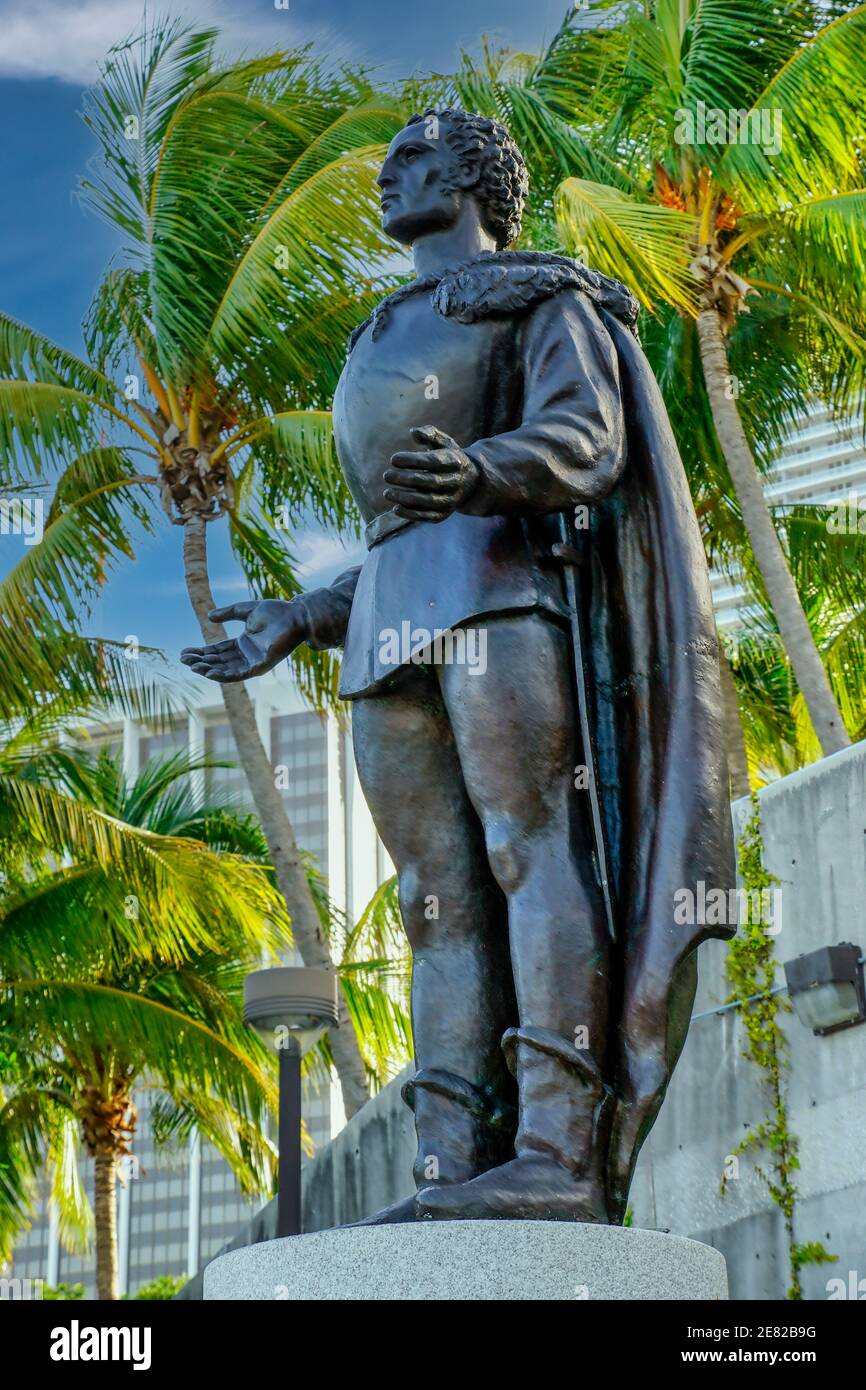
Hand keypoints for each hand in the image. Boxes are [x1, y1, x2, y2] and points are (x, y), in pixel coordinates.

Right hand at [180, 599, 307, 682]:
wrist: (296, 615)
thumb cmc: (277, 611)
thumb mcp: (245, 610)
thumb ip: (228, 613)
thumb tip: (209, 617)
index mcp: (243, 643)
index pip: (218, 650)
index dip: (201, 652)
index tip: (184, 652)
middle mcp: (247, 655)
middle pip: (219, 661)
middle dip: (201, 661)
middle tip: (184, 659)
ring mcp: (254, 662)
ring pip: (226, 670)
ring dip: (209, 669)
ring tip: (193, 666)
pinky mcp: (261, 666)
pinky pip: (240, 674)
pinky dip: (224, 675)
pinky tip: (210, 672)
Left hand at [383, 426, 479, 521]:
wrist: (470, 483)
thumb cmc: (449, 458)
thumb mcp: (444, 443)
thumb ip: (429, 434)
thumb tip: (413, 432)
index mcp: (455, 462)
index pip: (433, 462)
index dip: (412, 460)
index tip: (393, 459)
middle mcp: (455, 482)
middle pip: (430, 482)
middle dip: (405, 480)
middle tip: (386, 476)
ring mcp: (451, 500)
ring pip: (428, 501)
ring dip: (405, 498)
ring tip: (387, 493)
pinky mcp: (444, 514)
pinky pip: (427, 516)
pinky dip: (410, 514)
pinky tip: (395, 508)